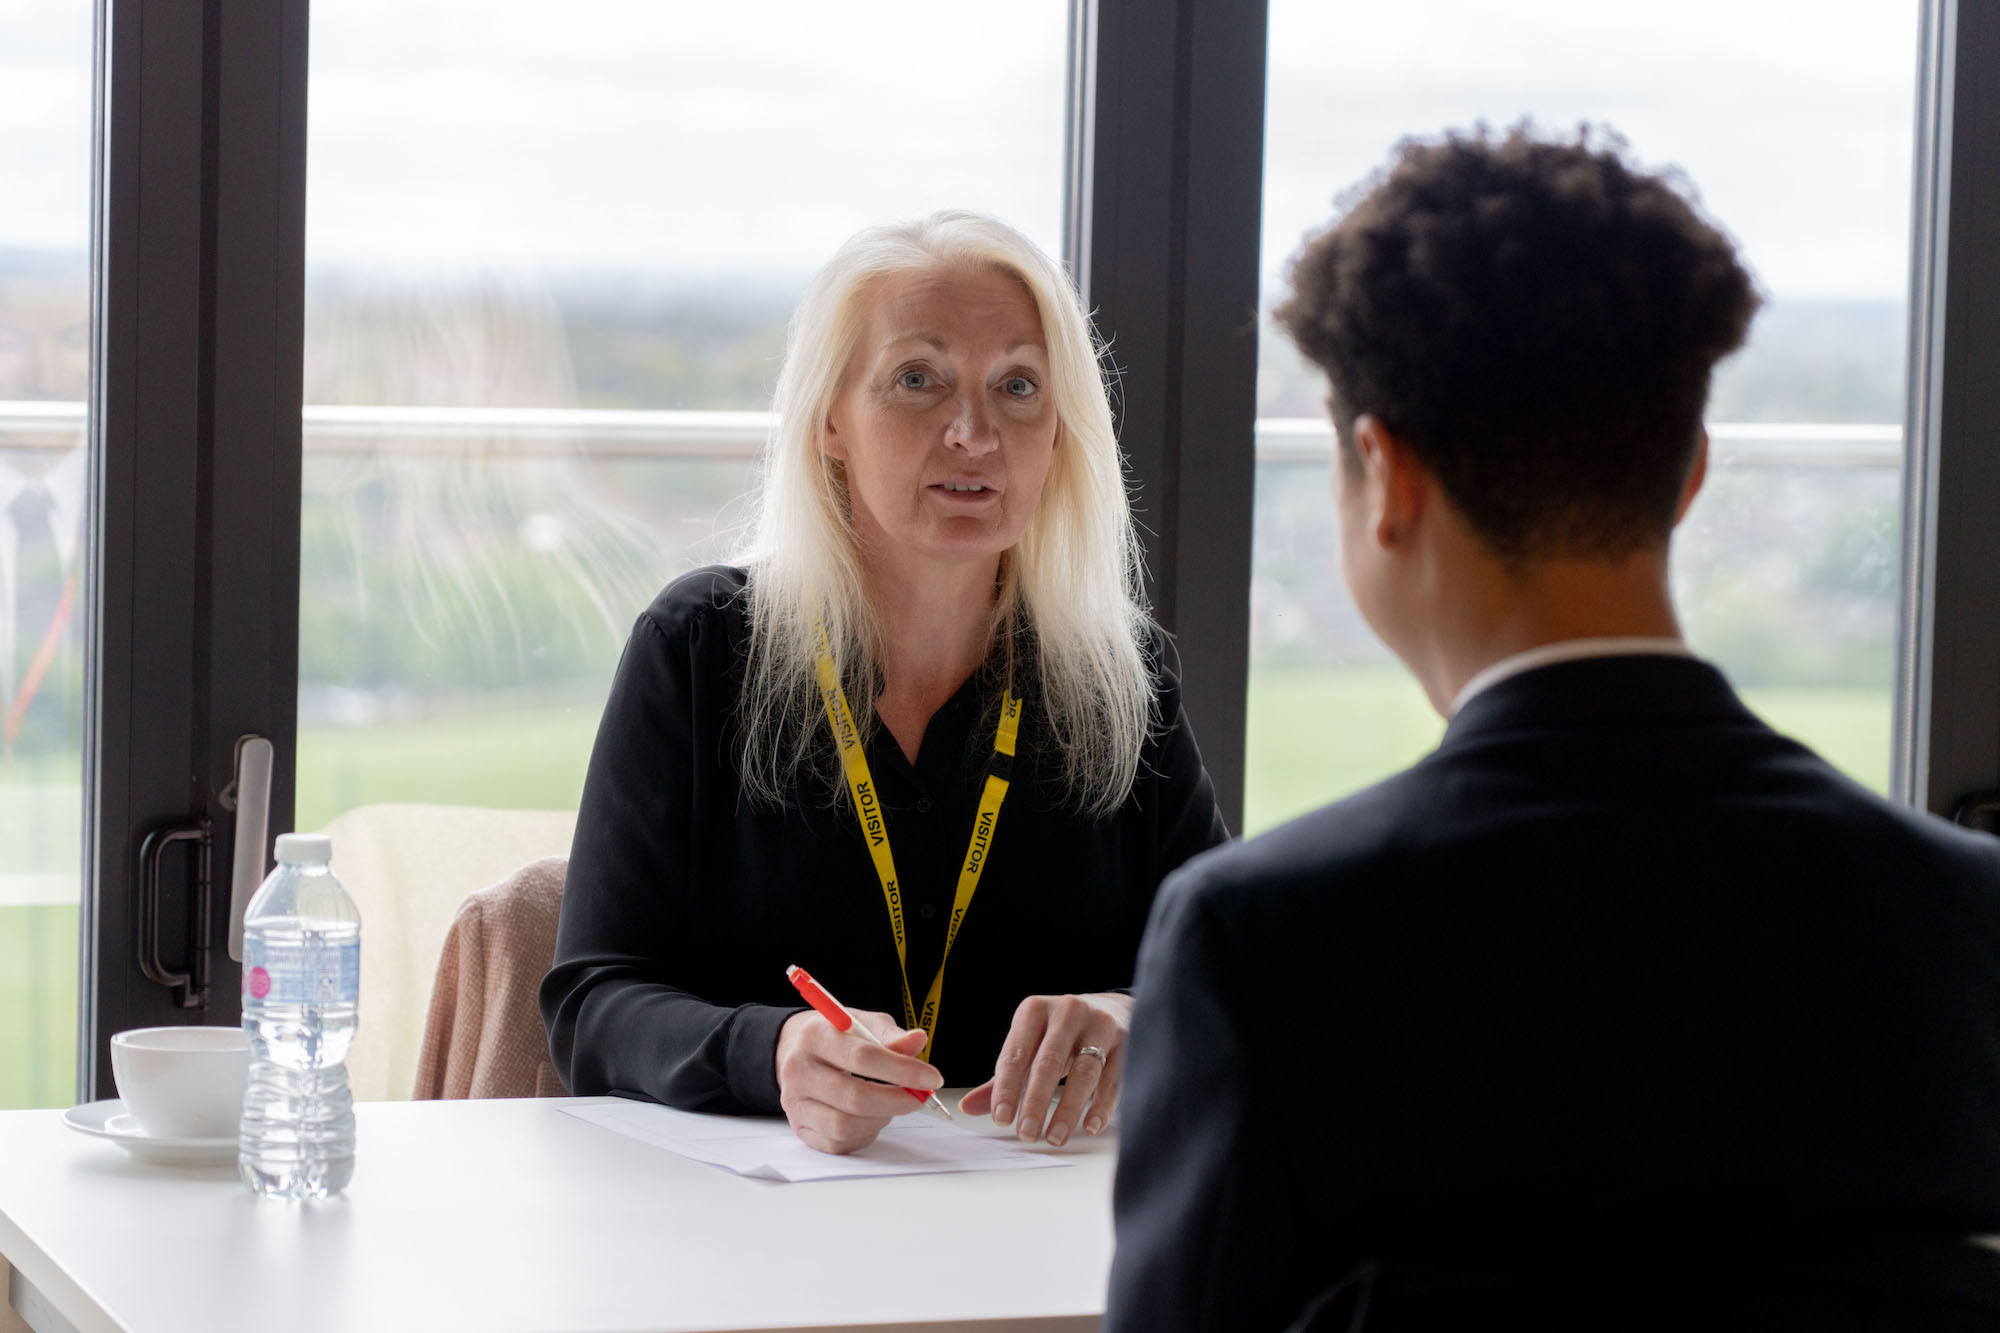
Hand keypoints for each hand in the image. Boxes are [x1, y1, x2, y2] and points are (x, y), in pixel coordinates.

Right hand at [774, 1007, 942, 1154]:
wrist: (797, 1050)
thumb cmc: (836, 1036)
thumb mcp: (863, 1023)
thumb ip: (890, 1035)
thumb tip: (918, 1040)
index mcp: (815, 1036)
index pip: (863, 1057)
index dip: (903, 1070)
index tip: (931, 1077)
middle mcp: (799, 1070)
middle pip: (854, 1097)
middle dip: (897, 1101)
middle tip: (920, 1097)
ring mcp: (795, 1103)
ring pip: (846, 1125)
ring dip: (881, 1118)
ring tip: (891, 1103)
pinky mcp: (800, 1128)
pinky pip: (839, 1142)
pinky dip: (865, 1133)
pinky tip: (872, 1116)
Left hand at [960, 992, 1130, 1146]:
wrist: (1112, 1009)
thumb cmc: (1061, 1034)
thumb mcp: (1029, 1045)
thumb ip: (1002, 1078)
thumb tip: (968, 1107)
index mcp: (1035, 1011)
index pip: (1016, 1053)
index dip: (1007, 1088)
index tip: (1001, 1119)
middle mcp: (1067, 1012)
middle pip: (1049, 1062)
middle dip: (1035, 1101)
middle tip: (1026, 1133)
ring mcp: (1100, 1025)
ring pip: (1084, 1072)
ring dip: (1067, 1109)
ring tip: (1054, 1137)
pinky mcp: (1127, 1040)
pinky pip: (1113, 1078)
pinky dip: (1102, 1105)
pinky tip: (1090, 1125)